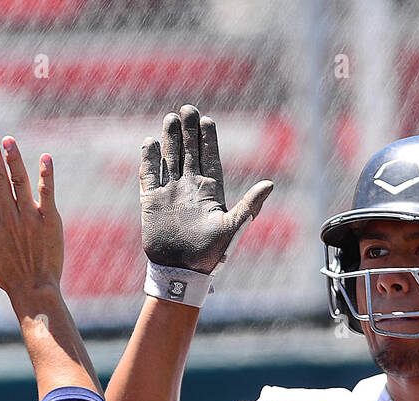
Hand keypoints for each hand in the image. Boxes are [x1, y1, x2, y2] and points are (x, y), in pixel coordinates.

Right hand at [0, 133, 61, 304]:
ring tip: (9, 140)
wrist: (34, 289)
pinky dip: (46, 175)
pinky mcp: (49, 221)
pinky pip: (46, 194)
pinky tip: (45, 158)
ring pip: (19, 182)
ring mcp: (29, 218)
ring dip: (13, 160)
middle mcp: (8, 217)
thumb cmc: (7, 274)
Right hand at [141, 104, 272, 272]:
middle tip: (188, 109)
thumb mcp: (233, 227)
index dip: (208, 139)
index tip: (207, 120)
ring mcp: (170, 193)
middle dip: (188, 131)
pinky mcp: (151, 202)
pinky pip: (149, 176)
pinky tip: (149, 143)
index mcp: (210, 191)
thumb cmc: (210, 254)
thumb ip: (250, 206)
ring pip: (169, 159)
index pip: (210, 157)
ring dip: (169, 139)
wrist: (181, 272)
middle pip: (189, 152)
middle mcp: (190, 188)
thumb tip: (270, 184)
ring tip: (170, 118)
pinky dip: (148, 160)